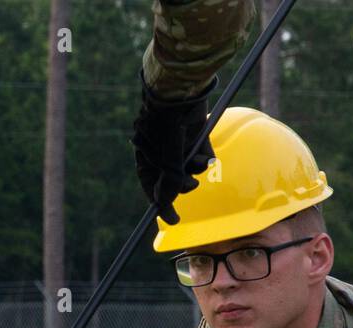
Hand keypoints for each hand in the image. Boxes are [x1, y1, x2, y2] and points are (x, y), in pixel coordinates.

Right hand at [131, 71, 215, 224]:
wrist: (182, 84)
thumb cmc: (167, 116)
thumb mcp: (168, 151)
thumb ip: (169, 176)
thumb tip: (164, 202)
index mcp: (146, 150)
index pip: (150, 182)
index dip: (160, 201)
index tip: (172, 219)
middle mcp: (162, 147)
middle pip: (172, 177)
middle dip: (182, 185)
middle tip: (191, 186)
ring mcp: (180, 140)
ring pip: (189, 167)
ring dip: (195, 171)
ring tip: (198, 163)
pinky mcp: (196, 132)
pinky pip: (201, 154)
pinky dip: (205, 159)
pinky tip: (207, 158)